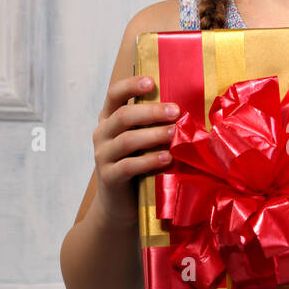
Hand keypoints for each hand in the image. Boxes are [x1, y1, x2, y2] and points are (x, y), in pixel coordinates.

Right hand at [91, 75, 180, 226]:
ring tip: (174, 134)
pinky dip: (148, 161)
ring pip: (127, 140)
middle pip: (123, 115)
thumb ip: (153, 124)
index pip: (114, 94)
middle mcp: (102, 134)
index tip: (152, 82)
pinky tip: (166, 158)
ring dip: (153, 135)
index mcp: (109, 119)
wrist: (120, 205)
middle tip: (175, 111)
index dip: (131, 85)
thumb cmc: (138, 166)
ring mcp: (103, 155)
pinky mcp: (109, 177)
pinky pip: (128, 166)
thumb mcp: (142, 141)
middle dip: (151, 111)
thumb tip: (186, 108)